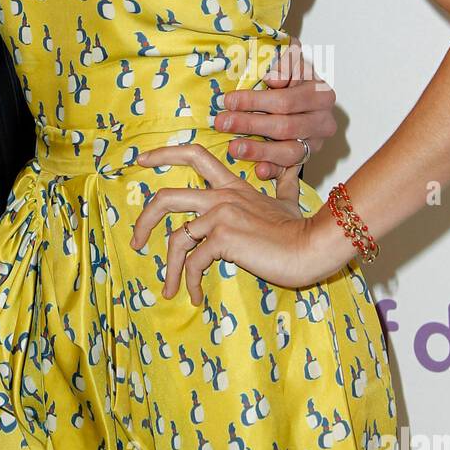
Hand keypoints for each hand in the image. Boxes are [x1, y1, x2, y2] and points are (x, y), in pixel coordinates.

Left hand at [130, 142, 320, 301]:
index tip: (141, 161)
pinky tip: (196, 295)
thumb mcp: (288, 197)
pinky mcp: (224, 238)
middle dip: (144, 220)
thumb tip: (291, 164)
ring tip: (169, 287)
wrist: (313, 246)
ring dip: (168, 267)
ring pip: (175, 238)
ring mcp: (220, 216)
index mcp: (231, 185)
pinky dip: (191, 281)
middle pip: (166, 198)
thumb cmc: (301, 227)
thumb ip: (283, 180)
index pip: (193, 155)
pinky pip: (194, 261)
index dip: (163, 154)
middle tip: (137, 240)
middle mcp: (221, 196)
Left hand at [214, 37, 336, 179]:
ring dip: (259, 150)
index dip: (256, 101)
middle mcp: (323, 121)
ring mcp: (316, 143)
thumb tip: (273, 79)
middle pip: (285, 126)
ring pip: (289, 151)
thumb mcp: (291, 60)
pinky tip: (258, 170)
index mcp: (321, 94)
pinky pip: (290, 169)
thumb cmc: (292, 76)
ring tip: (233, 147)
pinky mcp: (307, 158)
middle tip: (222, 122)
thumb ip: (286, 63)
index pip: (286, 100)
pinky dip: (273, 170)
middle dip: (250, 124)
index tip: (228, 101)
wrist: (300, 95)